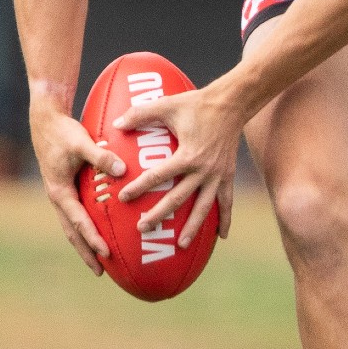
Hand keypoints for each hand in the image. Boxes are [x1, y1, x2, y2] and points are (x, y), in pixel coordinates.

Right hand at [27, 101, 125, 274]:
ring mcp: (61, 195)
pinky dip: (86, 227)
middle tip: (101, 272)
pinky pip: (76, 214)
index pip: (78, 222)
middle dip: (86, 252)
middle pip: (72, 232)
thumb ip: (101, 157)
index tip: (106, 253)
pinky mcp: (66, 188)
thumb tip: (123, 171)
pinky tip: (99, 232)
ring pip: (73, 226)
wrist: (45, 121)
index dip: (92, 238)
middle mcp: (59, 197)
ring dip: (85, 243)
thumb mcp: (81, 143)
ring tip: (100, 261)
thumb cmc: (63, 132)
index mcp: (60, 191)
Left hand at [113, 81, 240, 249]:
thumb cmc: (196, 104)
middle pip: (178, 198)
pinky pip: (227, 202)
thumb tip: (116, 124)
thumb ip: (140, 114)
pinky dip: (225, 219)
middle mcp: (203, 169)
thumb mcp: (167, 105)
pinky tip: (220, 237)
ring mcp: (217, 175)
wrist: (231, 103)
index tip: (123, 197)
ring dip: (193, 228)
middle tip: (142, 229)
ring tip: (181, 245)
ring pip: (203, 207)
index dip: (139, 187)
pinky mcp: (228, 176)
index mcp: (187, 154)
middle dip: (159, 215)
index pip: (158, 176)